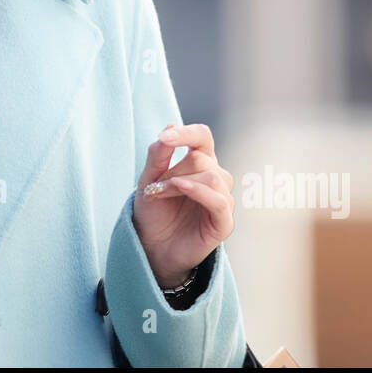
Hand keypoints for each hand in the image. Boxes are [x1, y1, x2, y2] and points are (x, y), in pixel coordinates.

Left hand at [131, 123, 234, 290]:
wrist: (150, 248)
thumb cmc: (153, 212)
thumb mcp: (148, 179)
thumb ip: (158, 153)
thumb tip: (171, 124)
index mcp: (200, 163)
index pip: (203, 136)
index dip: (187, 133)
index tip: (165, 137)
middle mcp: (215, 178)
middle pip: (202, 159)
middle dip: (172, 170)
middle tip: (152, 186)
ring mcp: (221, 200)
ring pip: (212, 177)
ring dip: (178, 182)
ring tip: (157, 194)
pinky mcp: (223, 223)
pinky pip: (220, 201)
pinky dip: (198, 191)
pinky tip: (179, 188)